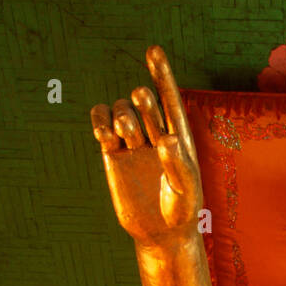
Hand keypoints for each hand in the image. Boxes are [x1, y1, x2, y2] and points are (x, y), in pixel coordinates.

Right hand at [91, 45, 201, 244]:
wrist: (161, 234)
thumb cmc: (182, 211)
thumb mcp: (187, 189)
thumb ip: (178, 163)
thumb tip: (164, 138)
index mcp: (178, 135)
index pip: (170, 98)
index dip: (162, 74)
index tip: (153, 50)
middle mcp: (154, 133)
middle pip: (143, 100)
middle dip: (142, 102)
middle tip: (143, 118)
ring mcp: (133, 143)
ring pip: (121, 110)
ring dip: (122, 116)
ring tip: (126, 137)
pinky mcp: (113, 155)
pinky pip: (102, 125)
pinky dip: (99, 121)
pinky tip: (103, 133)